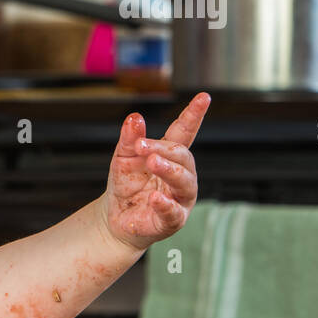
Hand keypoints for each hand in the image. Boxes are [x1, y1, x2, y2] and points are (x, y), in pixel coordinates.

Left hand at [99, 92, 210, 250]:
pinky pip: (174, 211)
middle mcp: (181, 176)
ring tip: (153, 162)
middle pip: (182, 156)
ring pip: (184, 181)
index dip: (193, 115)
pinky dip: (165, 204)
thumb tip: (135, 117)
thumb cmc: (125, 185)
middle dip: (164, 149)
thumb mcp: (123, 158)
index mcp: (169, 156)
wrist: (114, 217)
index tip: (203, 97)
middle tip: (142, 147)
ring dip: (169, 170)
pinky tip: (155, 197)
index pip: (184, 133)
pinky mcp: (173, 220)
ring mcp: (180, 198)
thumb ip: (130, 139)